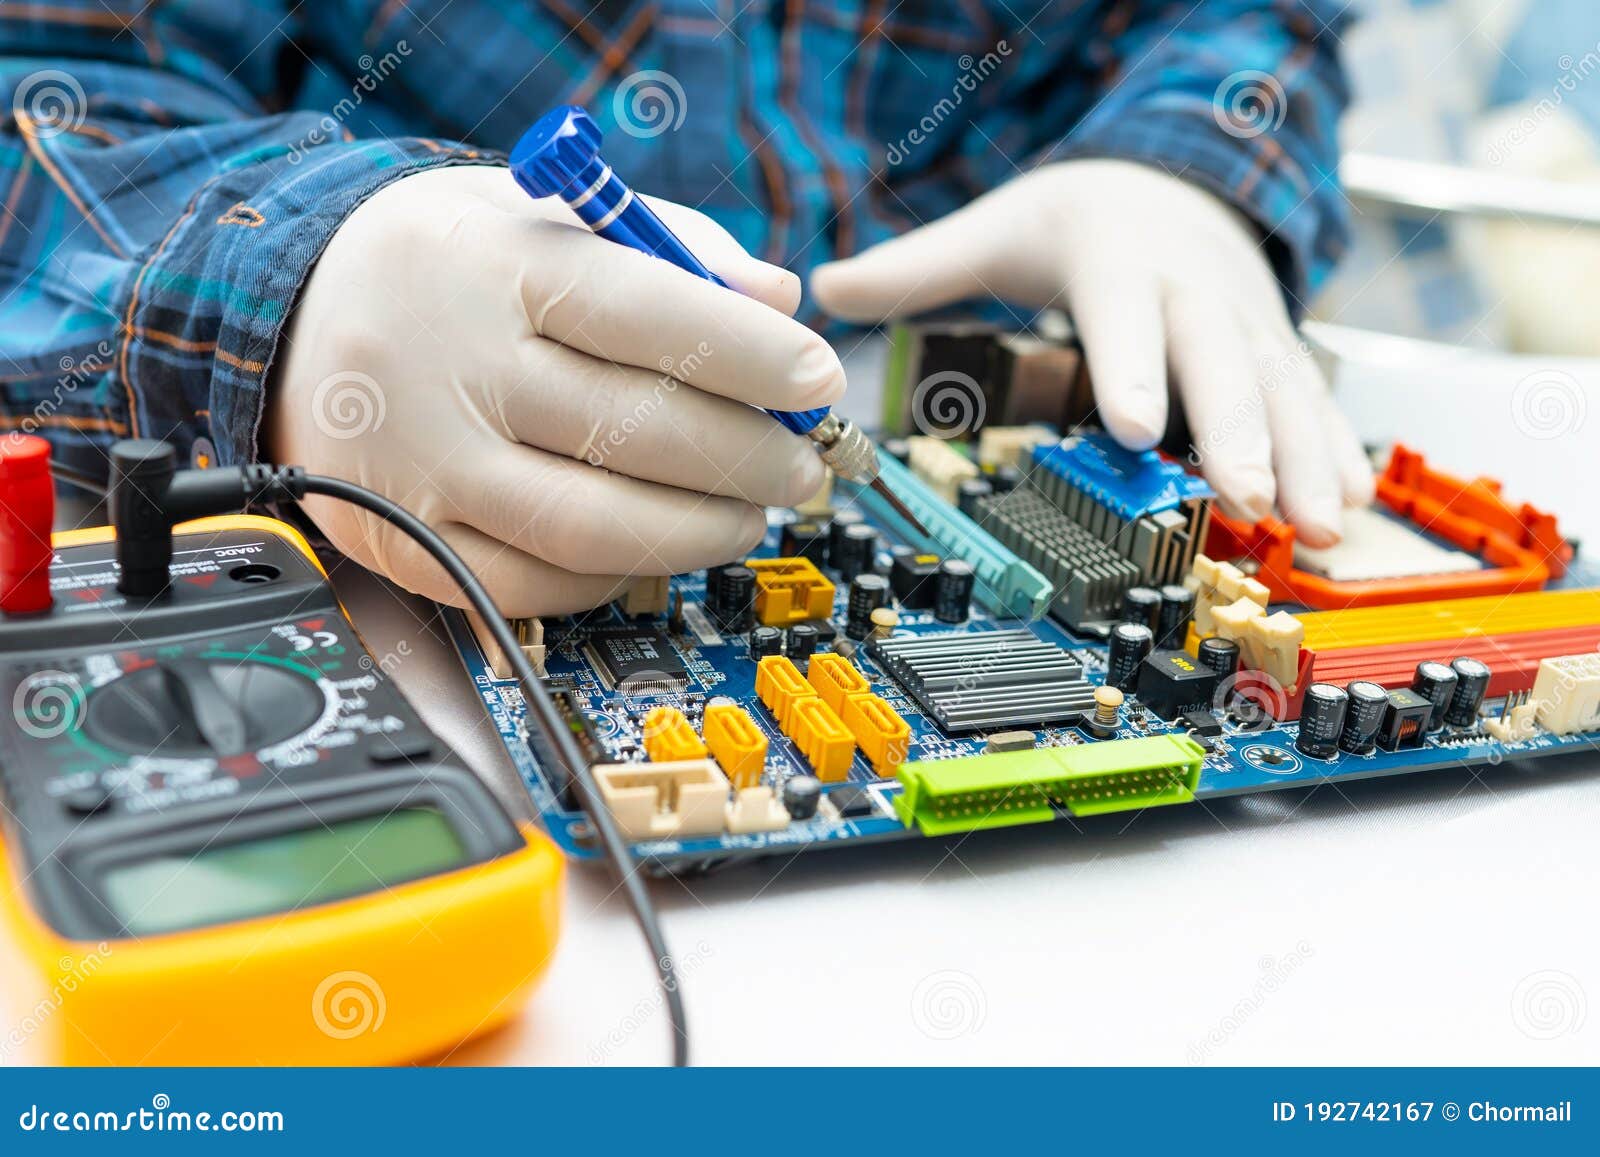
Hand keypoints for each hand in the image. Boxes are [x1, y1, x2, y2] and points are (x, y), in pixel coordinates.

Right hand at [268, 165, 841, 614]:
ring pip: (592, 522)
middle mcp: (453, 366)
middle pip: (635, 429)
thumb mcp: (544, 215)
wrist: (292, 312)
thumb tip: (781, 306)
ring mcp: (423, 463)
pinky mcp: (406, 537)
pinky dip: (616, 574)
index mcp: (494, 265)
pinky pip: (532, 582)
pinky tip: (660, 546)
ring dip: (699, 529)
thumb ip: (671, 250)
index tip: (819, 378)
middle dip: (748, 455)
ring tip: (751, 512)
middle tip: (804, 461)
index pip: (647, 313)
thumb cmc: (449, 265)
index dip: (751, 355)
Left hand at [811, 159, 1372, 545]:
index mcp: (1118, 262)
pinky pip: (1311, 401)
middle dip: (1240, 430)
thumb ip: (918, 267)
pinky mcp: (1273, 351)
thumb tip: (826, 287)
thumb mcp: (997, 227)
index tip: (1134, 427)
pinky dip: (1332, 451)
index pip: (1122, 316)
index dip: (1133, 369)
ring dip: (1303, 460)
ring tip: (1317, 527)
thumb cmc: (1080, 218)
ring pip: (1281, 391)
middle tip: (1248, 497)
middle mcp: (1193, 293)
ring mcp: (1244, 324)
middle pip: (1220, 361)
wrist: (1174, 181)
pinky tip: (1349, 505)